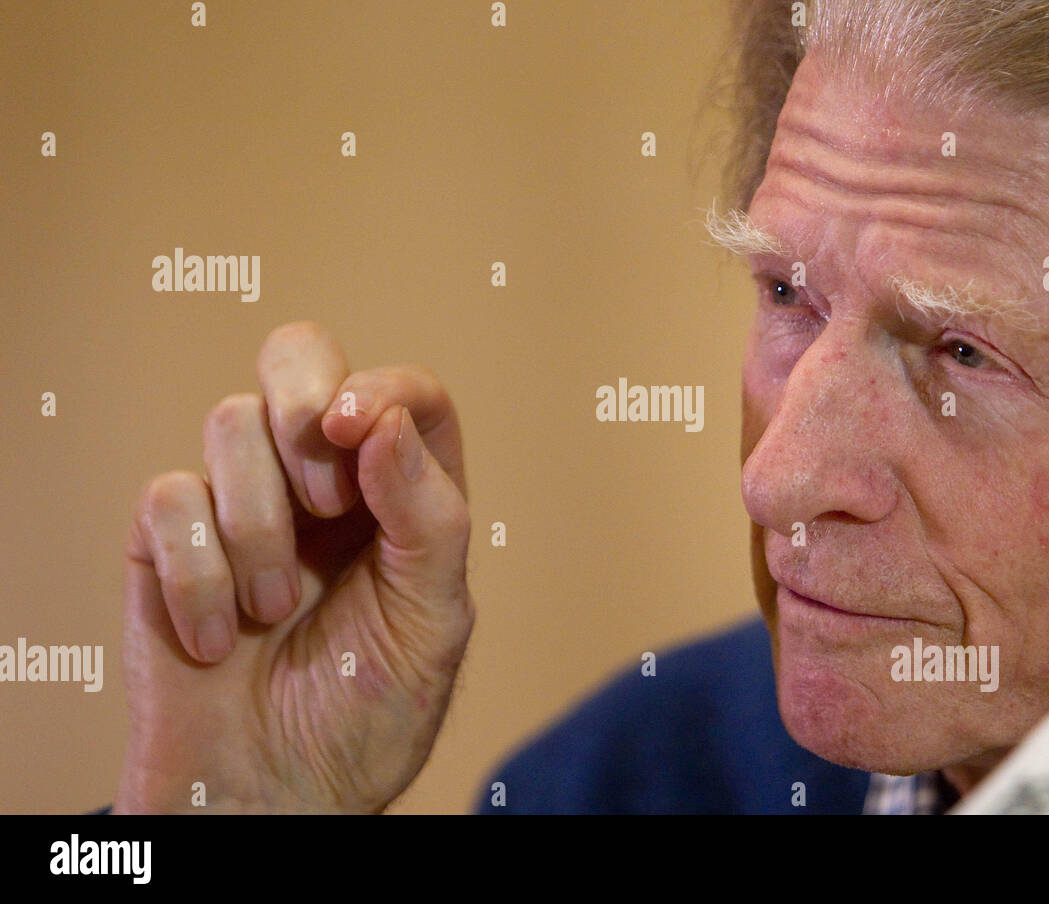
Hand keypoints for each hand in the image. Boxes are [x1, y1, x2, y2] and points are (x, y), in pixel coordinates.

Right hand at [113, 321, 472, 812]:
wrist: (275, 796)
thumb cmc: (366, 713)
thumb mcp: (432, 621)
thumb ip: (428, 515)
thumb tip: (384, 418)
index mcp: (400, 494)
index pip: (404, 394)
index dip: (384, 387)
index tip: (357, 428)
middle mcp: (322, 483)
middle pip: (300, 355)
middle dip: (303, 403)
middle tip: (323, 493)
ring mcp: (240, 503)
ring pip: (231, 422)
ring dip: (260, 530)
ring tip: (275, 610)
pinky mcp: (168, 541)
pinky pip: (168, 497)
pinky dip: (199, 577)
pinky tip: (216, 639)